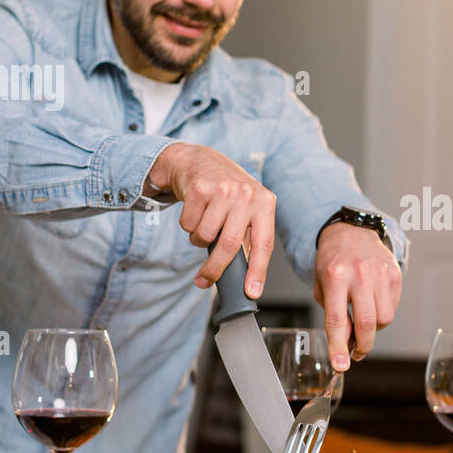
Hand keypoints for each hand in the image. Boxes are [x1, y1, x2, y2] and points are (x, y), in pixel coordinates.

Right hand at [146, 142, 274, 294]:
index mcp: (265, 203)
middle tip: (204, 281)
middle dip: (215, 269)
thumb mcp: (248, 208)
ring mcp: (223, 190)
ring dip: (199, 239)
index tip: (252, 292)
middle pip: (229, 246)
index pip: (264, 244)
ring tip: (205, 224)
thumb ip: (249, 236)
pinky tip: (196, 210)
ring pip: (204, 236)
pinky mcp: (199, 188)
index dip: (258, 271)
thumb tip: (245, 277)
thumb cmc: (227, 191)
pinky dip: (188, 225)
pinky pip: (188, 225)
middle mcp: (247, 195)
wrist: (200, 160)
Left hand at [313, 222, 401, 370]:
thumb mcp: (323, 287)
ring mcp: (380, 273)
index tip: (340, 365)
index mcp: (335, 276)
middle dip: (363, 345)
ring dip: (374, 328)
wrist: (351, 232)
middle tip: (357, 353)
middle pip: (367, 323)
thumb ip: (334, 315)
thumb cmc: (333, 262)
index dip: (338, 347)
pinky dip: (382, 313)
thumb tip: (346, 343)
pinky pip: (392, 306)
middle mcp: (360, 274)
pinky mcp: (394, 274)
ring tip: (363, 319)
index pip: (337, 320)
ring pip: (384, 318)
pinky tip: (373, 304)